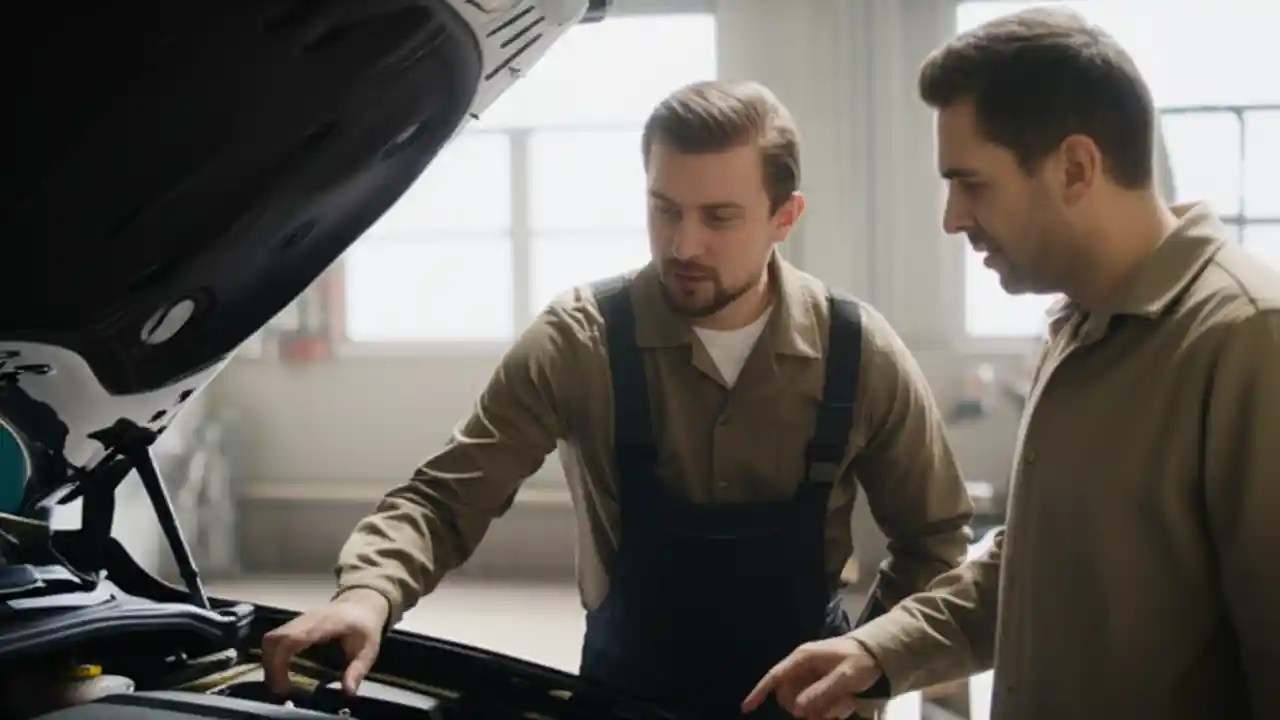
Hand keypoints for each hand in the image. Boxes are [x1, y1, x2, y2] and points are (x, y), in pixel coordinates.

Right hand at [261, 588, 390, 695]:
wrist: (362, 602)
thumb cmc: (365, 625)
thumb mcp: (368, 649)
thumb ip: (358, 669)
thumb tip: (348, 692)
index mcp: (324, 624)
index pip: (292, 638)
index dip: (281, 662)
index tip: (284, 686)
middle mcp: (306, 620)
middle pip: (274, 638)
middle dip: (271, 666)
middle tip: (280, 689)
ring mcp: (299, 620)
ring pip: (271, 638)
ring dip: (270, 662)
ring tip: (280, 683)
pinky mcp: (296, 624)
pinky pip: (276, 638)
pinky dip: (273, 655)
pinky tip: (282, 671)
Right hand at [741, 637, 883, 718]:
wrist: (880, 655)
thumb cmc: (861, 661)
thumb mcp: (844, 677)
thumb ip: (821, 692)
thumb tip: (797, 708)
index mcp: (804, 658)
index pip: (776, 676)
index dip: (759, 691)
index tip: (746, 708)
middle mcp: (803, 667)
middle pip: (788, 695)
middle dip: (802, 708)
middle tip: (824, 713)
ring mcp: (812, 676)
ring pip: (802, 702)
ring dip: (817, 711)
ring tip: (839, 708)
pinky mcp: (821, 685)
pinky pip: (815, 703)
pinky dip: (826, 710)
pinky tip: (842, 708)